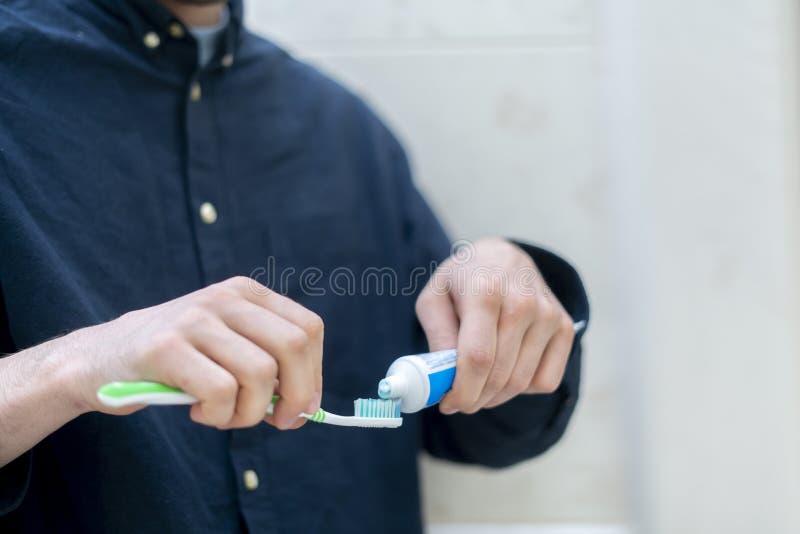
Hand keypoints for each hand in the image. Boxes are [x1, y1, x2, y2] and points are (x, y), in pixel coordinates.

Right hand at [72, 276, 322, 429]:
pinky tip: (200, 412)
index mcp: (247, 293)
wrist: (103, 359)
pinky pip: (220, 392)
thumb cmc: (180, 362)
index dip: (313, 374)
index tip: (301, 406)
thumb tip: (307, 408)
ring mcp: (194, 319)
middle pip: (293, 346)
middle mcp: (224, 298)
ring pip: (260, 374)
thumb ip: (269, 366)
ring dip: (249, 413)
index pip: (308, 328)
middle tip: (276, 421)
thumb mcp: (229, 348)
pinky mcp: (165, 348)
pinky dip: (219, 416)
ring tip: (225, 415)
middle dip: (296, 396)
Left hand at [415, 238, 574, 413]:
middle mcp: (523, 303)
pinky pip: (546, 380)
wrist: (503, 257)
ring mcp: (548, 315)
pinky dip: (523, 388)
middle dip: (474, 398)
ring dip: (495, 396)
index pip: (477, 358)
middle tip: (459, 399)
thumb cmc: (463, 281)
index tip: (448, 404)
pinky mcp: (565, 327)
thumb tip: (443, 377)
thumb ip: (437, 337)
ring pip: (521, 382)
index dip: (462, 390)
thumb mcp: (435, 298)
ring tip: (478, 385)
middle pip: (499, 375)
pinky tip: (507, 369)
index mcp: (485, 292)